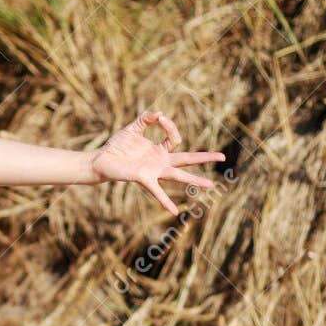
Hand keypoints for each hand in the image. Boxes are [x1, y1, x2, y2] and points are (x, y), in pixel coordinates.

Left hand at [89, 110, 225, 213]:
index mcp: (159, 150)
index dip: (170, 126)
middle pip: (187, 160)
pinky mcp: (144, 178)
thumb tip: (160, 114)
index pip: (175, 138)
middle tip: (223, 157)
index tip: (159, 118)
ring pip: (178, 176)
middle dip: (205, 158)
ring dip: (195, 181)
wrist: (101, 160)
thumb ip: (146, 118)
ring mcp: (154, 172)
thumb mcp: (133, 127)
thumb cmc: (117, 146)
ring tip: (212, 185)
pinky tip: (174, 212)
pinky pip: (157, 191)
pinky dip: (165, 201)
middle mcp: (160, 162)